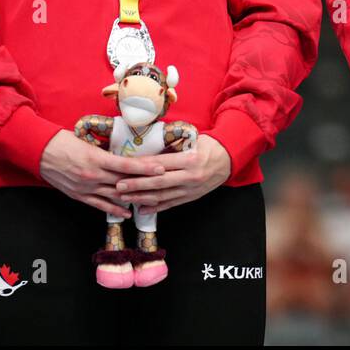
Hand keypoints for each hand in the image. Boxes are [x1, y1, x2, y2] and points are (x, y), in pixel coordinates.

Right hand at [39, 129, 162, 217]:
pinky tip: (127, 213)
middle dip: (144, 184)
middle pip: (124, 182)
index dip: (145, 168)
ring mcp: (86, 187)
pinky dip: (114, 209)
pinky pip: (99, 205)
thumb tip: (124, 153)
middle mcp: (93, 175)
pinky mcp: (79, 195)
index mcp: (96, 159)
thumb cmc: (64, 141)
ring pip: (114, 195)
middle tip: (162, 186)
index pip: (126, 165)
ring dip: (133, 198)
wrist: (40, 151)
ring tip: (151, 200)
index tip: (161, 168)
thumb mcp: (88, 141)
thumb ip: (106, 150)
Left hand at [112, 134, 232, 212]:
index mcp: (190, 159)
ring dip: (142, 198)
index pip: (160, 164)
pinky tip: (142, 209)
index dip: (140, 166)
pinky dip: (156, 208)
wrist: (230, 159)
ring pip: (162, 196)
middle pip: (158, 183)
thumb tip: (149, 150)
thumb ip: (173, 147)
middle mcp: (190, 176)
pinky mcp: (191, 197)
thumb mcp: (193, 140)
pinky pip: (171, 204)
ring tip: (125, 198)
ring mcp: (190, 189)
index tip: (124, 167)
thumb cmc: (210, 146)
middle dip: (136, 185)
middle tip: (118, 186)